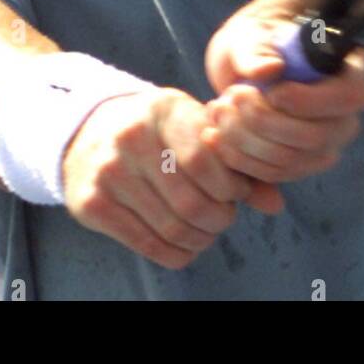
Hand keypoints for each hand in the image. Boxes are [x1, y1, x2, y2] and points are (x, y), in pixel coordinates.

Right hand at [61, 87, 281, 269]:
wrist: (87, 129)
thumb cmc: (156, 129)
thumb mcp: (193, 126)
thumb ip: (234, 159)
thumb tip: (276, 204)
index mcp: (164, 110)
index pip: (206, 160)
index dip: (231, 187)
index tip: (236, 192)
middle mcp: (131, 138)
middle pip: (192, 202)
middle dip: (220, 218)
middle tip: (224, 215)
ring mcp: (108, 172)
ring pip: (173, 227)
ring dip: (201, 238)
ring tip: (206, 229)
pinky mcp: (91, 204)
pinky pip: (147, 244)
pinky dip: (176, 252)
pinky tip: (184, 242)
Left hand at [203, 6, 363, 184]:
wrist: (244, 66)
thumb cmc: (256, 43)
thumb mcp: (252, 36)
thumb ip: (258, 50)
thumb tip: (271, 69)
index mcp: (349, 79)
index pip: (345, 99)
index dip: (305, 100)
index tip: (269, 89)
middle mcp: (344, 120)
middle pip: (313, 137)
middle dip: (264, 121)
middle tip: (231, 96)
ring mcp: (322, 149)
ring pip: (288, 160)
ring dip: (245, 138)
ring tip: (218, 109)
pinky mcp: (296, 168)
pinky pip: (270, 174)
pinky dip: (237, 157)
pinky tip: (214, 134)